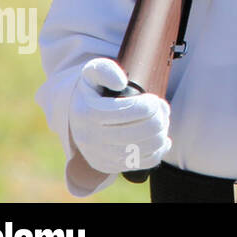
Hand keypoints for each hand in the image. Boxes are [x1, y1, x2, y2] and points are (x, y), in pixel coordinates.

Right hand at [69, 57, 170, 174]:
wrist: (75, 115)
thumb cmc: (92, 90)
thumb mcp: (93, 72)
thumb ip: (105, 69)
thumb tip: (121, 82)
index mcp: (88, 112)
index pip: (131, 111)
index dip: (151, 105)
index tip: (154, 99)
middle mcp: (91, 137)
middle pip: (142, 131)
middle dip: (160, 117)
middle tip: (161, 108)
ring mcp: (100, 155)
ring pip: (146, 148)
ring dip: (162, 132)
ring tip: (162, 120)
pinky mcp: (109, 166)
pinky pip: (143, 163)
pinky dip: (159, 151)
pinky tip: (162, 139)